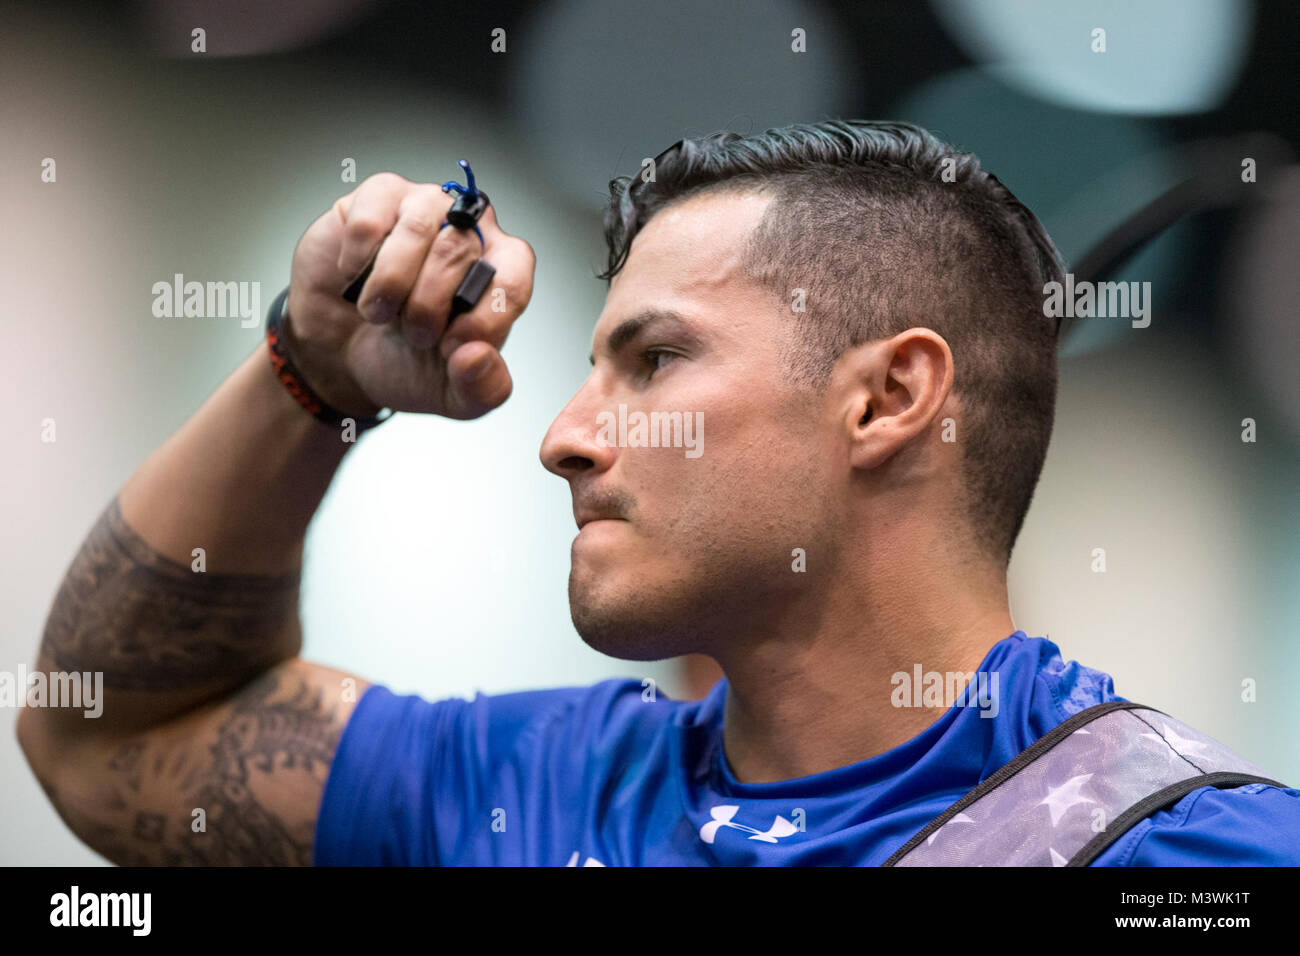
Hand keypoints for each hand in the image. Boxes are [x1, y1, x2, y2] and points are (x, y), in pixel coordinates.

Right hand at [284, 171, 535, 419]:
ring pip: (418, 229)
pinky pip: (372, 218)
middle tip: (411, 334)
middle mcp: (470, 233)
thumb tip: (478, 357)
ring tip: (378, 311)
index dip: (481, 319)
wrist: (340, 355)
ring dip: (390, 284)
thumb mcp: (452, 395)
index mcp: (500, 276)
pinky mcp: (378, 198)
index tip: (450, 348)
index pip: (513, 279)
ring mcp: (425, 208)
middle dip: (425, 308)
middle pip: (459, 252)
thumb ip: (482, 387)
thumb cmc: (405, 359)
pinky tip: (355, 276)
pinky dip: (357, 260)